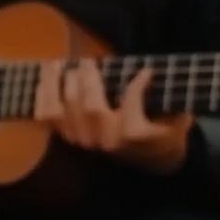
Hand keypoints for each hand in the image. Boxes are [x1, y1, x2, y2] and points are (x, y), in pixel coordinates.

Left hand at [35, 58, 192, 175]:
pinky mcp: (70, 138)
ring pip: (64, 112)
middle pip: (91, 108)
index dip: (137, 88)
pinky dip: (42, 97)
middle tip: (88, 62)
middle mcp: (105, 141)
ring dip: (58, 85)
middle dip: (88, 81)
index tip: (145, 71)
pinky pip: (48, 119)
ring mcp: (84, 140)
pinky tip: (44, 79)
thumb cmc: (163, 131)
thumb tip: (150, 72)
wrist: (149, 157)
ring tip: (57, 64)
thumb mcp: (176, 118)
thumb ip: (168, 100)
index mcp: (133, 136)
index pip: (131, 108)